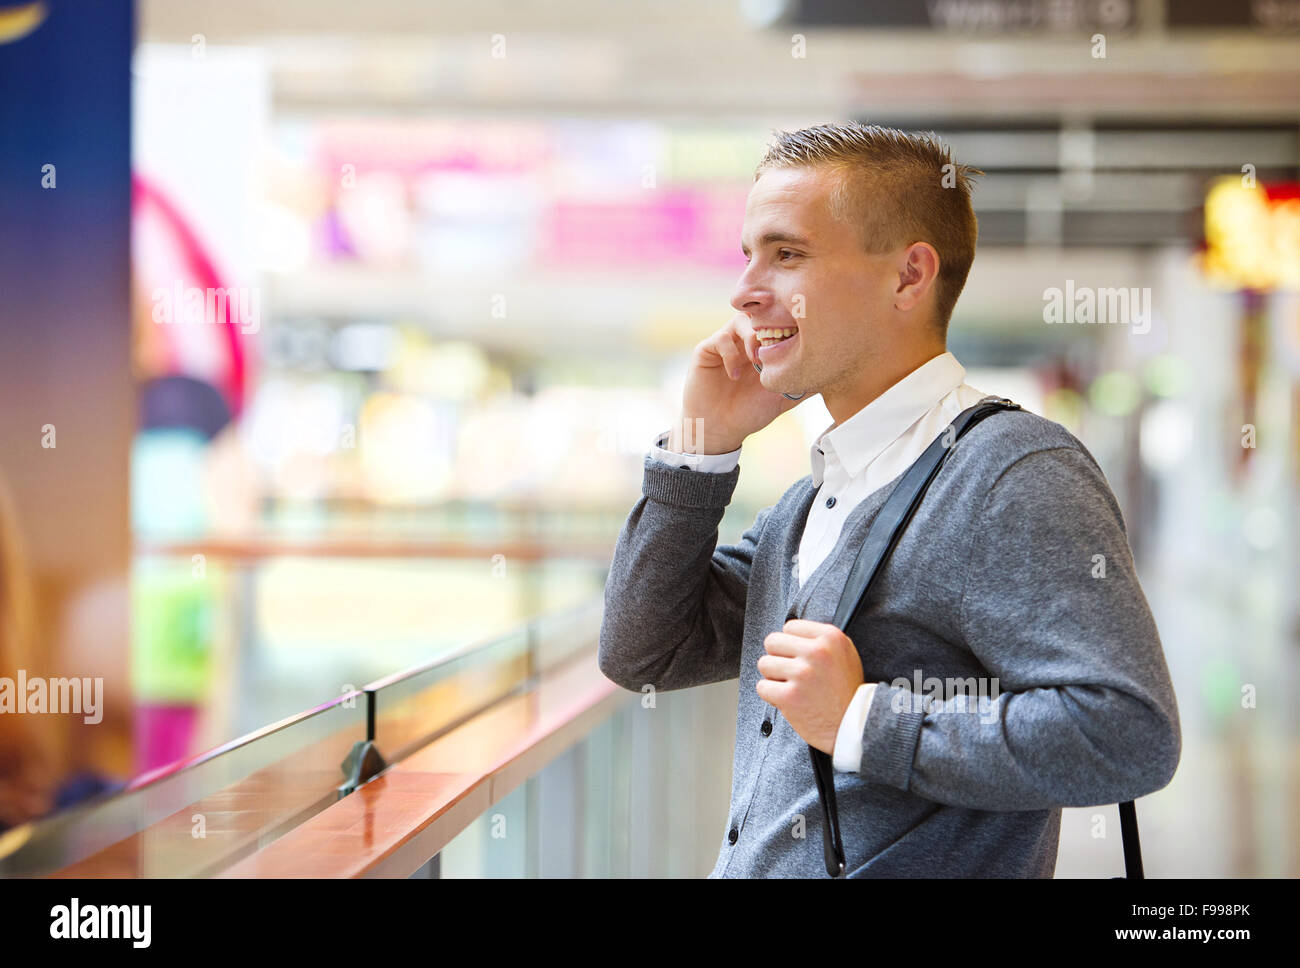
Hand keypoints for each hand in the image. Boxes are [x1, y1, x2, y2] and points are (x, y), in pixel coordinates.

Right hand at [669, 312, 804, 454]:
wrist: (719, 429)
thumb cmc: (750, 412)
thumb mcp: (784, 397)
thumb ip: (804, 383)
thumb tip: (835, 374)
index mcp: (764, 346)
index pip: (778, 321)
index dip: (789, 324)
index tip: (798, 339)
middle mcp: (744, 339)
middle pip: (760, 312)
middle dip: (771, 325)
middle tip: (778, 344)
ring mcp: (726, 343)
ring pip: (740, 319)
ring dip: (752, 337)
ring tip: (757, 359)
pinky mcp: (706, 350)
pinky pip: (720, 339)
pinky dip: (731, 354)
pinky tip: (736, 375)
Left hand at [756, 619, 863, 753]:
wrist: (854, 726)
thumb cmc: (847, 691)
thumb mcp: (844, 654)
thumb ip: (819, 639)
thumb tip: (790, 633)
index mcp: (831, 637)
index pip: (789, 626)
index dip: (791, 643)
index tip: (798, 656)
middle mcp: (817, 652)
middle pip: (772, 642)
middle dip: (778, 657)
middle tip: (791, 672)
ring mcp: (803, 673)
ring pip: (764, 664)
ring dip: (774, 677)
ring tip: (792, 686)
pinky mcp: (790, 696)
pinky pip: (762, 687)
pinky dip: (771, 695)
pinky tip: (788, 699)